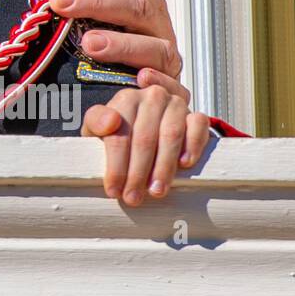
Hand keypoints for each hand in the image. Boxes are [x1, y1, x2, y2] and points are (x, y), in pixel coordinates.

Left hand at [49, 0, 188, 101]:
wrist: (137, 80)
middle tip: (60, 1)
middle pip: (135, 4)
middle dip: (96, 1)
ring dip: (122, 43)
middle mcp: (158, 22)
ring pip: (154, 45)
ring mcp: (166, 56)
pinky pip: (172, 86)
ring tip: (89, 42)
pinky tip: (139, 78)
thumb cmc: (116, 35)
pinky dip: (158, 82)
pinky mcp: (171, 87)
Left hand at [81, 85, 212, 203]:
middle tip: (133, 197)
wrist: (144, 122)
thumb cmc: (119, 129)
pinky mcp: (196, 115)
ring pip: (171, 135)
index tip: (113, 189)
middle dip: (138, 173)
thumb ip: (96, 121)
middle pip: (145, 139)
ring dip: (164, 166)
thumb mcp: (98, 126)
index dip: (116, 166)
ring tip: (156, 191)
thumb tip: (111, 122)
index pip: (120, 136)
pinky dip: (193, 145)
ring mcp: (176, 104)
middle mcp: (152, 97)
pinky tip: (184, 163)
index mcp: (126, 99)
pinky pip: (198, 127)